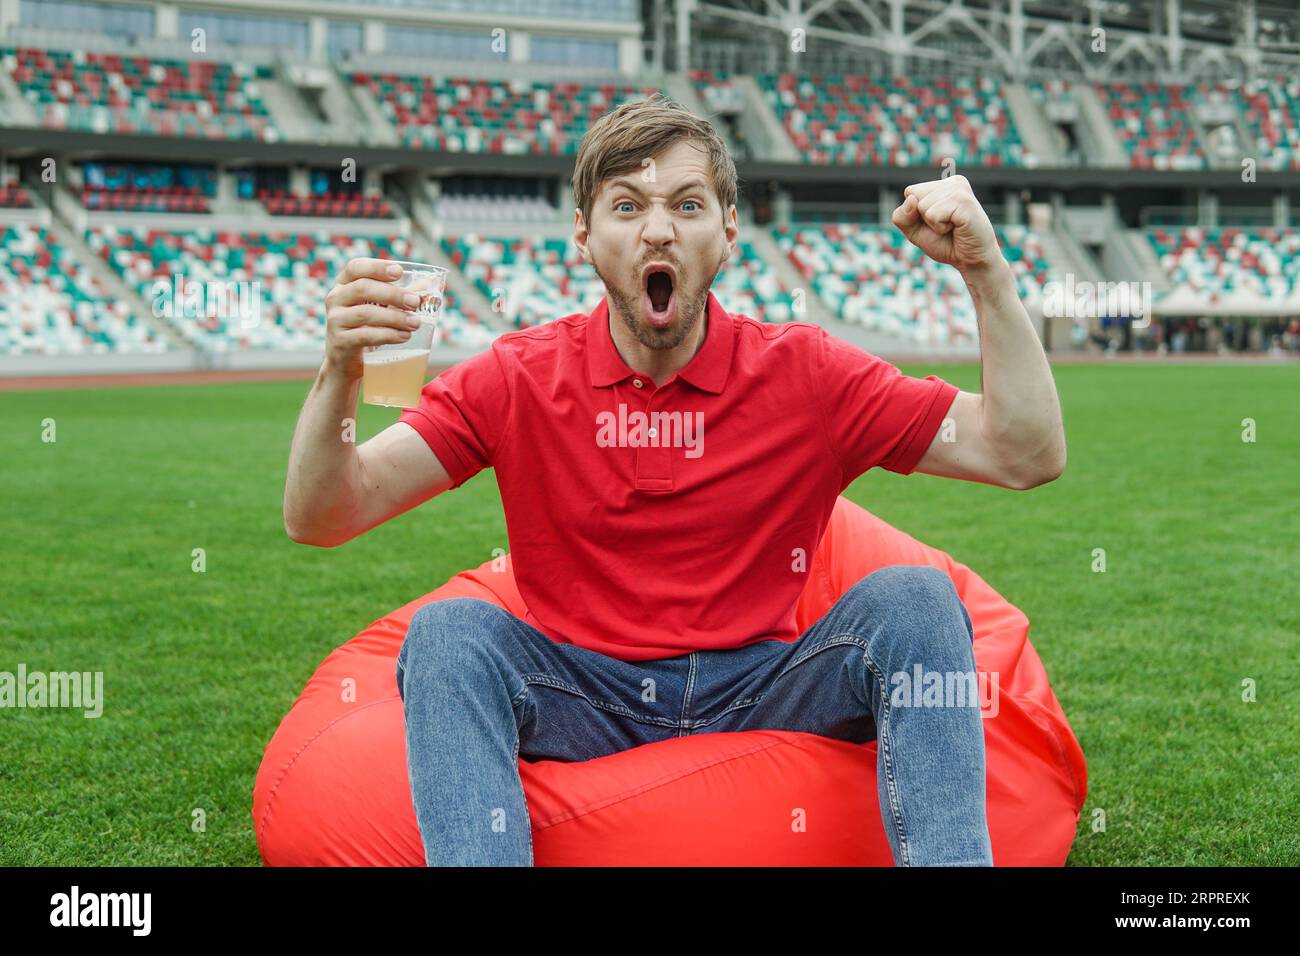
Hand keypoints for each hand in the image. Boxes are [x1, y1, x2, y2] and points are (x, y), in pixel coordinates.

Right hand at [322, 258, 422, 381]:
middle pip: (363, 288)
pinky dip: (388, 335)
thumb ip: (401, 297)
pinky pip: (365, 335)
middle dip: (393, 294)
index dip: (377, 267)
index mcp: (344, 284)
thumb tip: (430, 287)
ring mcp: (335, 320)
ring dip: (395, 317)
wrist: (348, 363)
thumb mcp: (381, 309)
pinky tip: (404, 336)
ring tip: (415, 323)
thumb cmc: (367, 329)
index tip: (399, 272)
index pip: (356, 267)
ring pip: (366, 313)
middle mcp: (335, 298)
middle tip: (415, 302)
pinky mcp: (340, 342)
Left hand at [891, 175, 1001, 276]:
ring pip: (922, 205)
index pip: (910, 192)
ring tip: (952, 227)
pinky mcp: (964, 201)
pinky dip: (940, 228)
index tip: (937, 222)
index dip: (916, 214)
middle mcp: (953, 182)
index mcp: (943, 185)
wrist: (971, 260)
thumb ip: (902, 216)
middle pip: (914, 196)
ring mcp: (959, 189)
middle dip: (923, 218)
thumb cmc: (946, 244)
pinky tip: (957, 227)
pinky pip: (933, 214)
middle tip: (946, 226)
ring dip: (933, 224)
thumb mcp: (915, 231)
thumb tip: (911, 200)